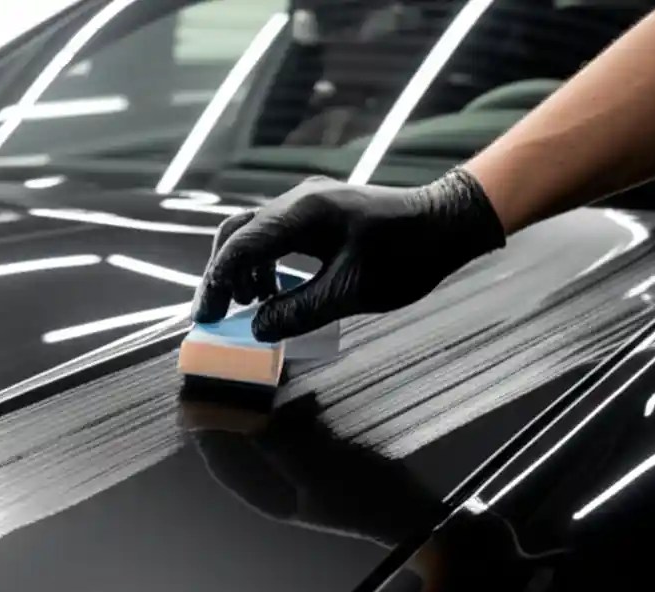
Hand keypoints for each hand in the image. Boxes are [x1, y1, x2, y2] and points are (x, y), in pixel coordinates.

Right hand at [192, 168, 504, 340]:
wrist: (448, 222)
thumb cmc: (407, 255)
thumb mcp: (351, 292)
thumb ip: (300, 311)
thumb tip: (258, 329)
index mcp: (302, 214)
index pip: (239, 246)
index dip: (217, 284)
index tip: (206, 317)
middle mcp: (298, 200)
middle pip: (236, 232)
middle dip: (221, 274)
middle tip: (216, 313)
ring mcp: (307, 203)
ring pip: (253, 232)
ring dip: (243, 269)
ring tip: (250, 305)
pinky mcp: (318, 212)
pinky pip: (275, 234)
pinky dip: (264, 262)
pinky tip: (274, 289)